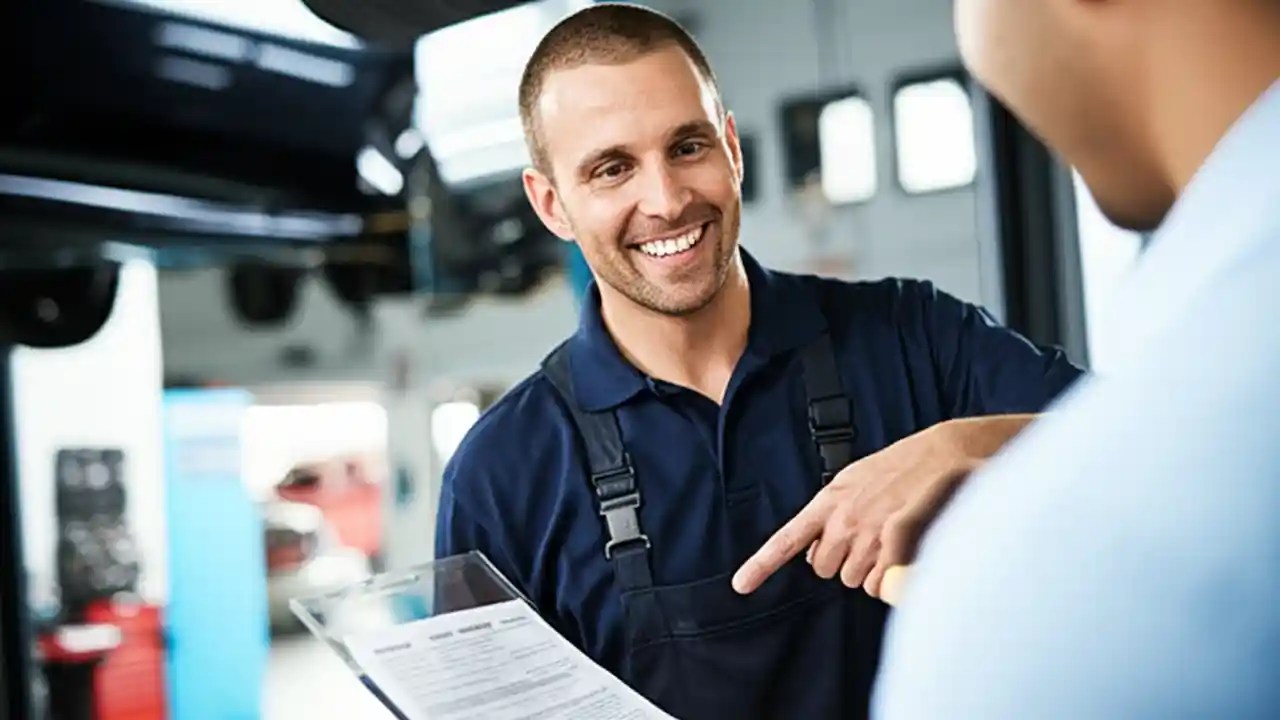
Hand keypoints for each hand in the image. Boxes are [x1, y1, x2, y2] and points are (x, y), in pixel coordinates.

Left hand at [732, 417, 1021, 598]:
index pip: (788, 539)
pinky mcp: (896, 543)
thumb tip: (819, 547)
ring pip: (857, 581)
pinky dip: (892, 580)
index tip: (740, 586)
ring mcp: (869, 532)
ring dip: (872, 572)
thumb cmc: (905, 466)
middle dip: (845, 564)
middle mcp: (843, 519)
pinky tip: (904, 559)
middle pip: (827, 570)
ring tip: (894, 542)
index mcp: (829, 500)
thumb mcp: (858, 479)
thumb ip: (835, 510)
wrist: (947, 453)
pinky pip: (883, 584)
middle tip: (871, 541)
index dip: (761, 565)